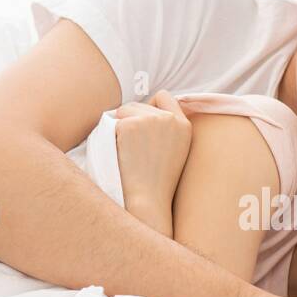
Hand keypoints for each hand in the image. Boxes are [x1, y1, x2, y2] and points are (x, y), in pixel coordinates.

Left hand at [112, 91, 192, 221]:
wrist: (147, 200)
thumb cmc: (157, 183)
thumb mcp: (176, 152)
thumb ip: (168, 129)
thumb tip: (148, 110)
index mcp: (184, 126)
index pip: (164, 96)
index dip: (150, 105)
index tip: (142, 121)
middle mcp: (170, 119)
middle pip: (140, 103)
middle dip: (131, 118)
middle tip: (133, 146)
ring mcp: (150, 120)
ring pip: (124, 109)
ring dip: (121, 124)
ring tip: (128, 151)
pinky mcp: (130, 125)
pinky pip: (112, 122)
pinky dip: (111, 135)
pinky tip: (121, 153)